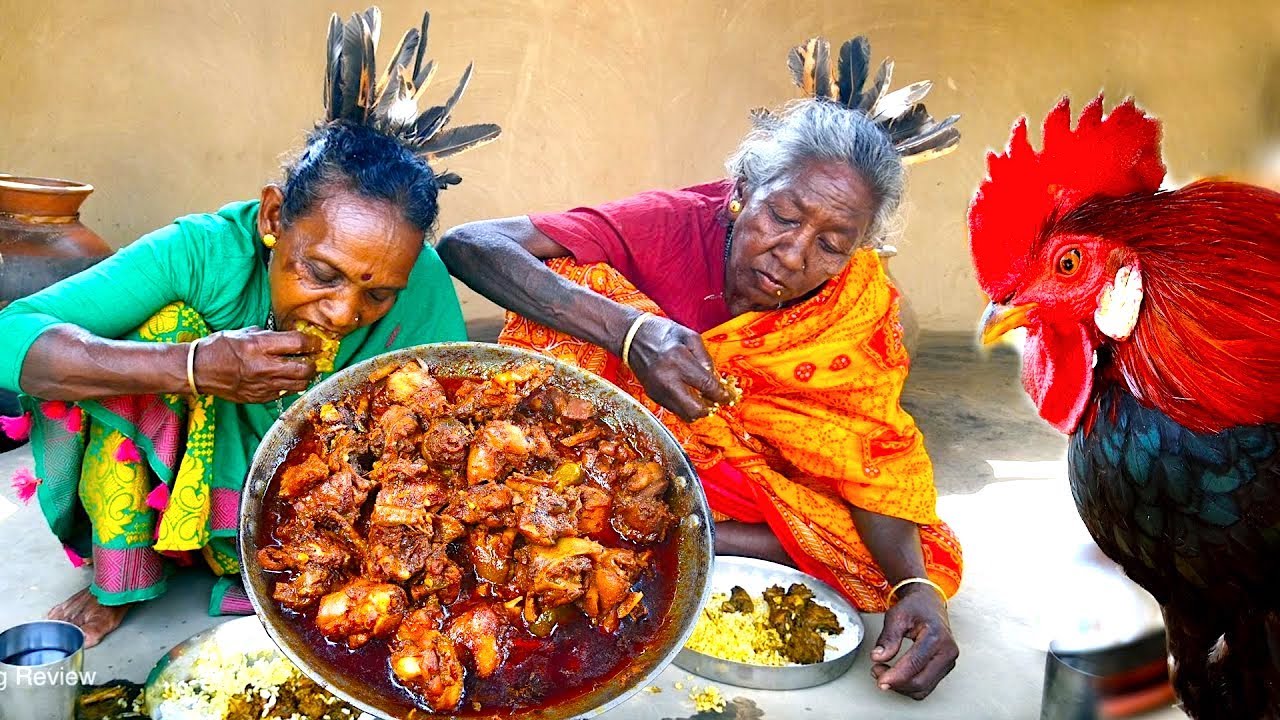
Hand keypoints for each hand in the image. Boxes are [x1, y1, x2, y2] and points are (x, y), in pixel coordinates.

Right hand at [193, 327, 319, 403]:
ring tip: (302, 370)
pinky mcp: (259, 397)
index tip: (316, 343)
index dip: (312, 342)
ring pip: (298, 385)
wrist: (198, 370)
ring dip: (304, 377)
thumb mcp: (244, 333)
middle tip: (313, 359)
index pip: (298, 343)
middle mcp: (263, 367)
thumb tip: (289, 336)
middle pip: (304, 369)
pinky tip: (284, 379)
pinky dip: (288, 386)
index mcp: (259, 346)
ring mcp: (262, 385)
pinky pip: (283, 393)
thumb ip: (269, 336)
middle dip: (313, 364)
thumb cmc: (219, 347)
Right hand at [625, 316, 733, 421]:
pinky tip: (688, 394)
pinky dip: (685, 405)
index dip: (722, 394)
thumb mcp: (690, 337)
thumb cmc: (662, 333)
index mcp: (678, 361)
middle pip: (694, 410)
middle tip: (715, 401)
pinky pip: (674, 409)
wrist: (632, 337)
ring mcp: (658, 391)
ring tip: (702, 398)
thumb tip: (715, 379)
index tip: (729, 396)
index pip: (707, 386)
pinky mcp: (652, 395)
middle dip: (709, 408)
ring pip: (684, 414)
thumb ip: (705, 358)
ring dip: (697, 409)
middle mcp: (667, 380)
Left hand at [870, 586, 957, 699]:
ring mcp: (948, 662)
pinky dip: (908, 687)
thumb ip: (888, 637)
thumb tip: (878, 657)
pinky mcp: (944, 668)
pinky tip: (896, 676)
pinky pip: (926, 687)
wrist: (929, 604)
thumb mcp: (896, 615)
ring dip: (901, 687)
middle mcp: (947, 651)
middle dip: (896, 682)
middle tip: (876, 671)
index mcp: (937, 636)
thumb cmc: (915, 607)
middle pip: (920, 681)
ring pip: (923, 689)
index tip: (880, 680)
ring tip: (883, 672)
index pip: (915, 663)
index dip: (896, 676)